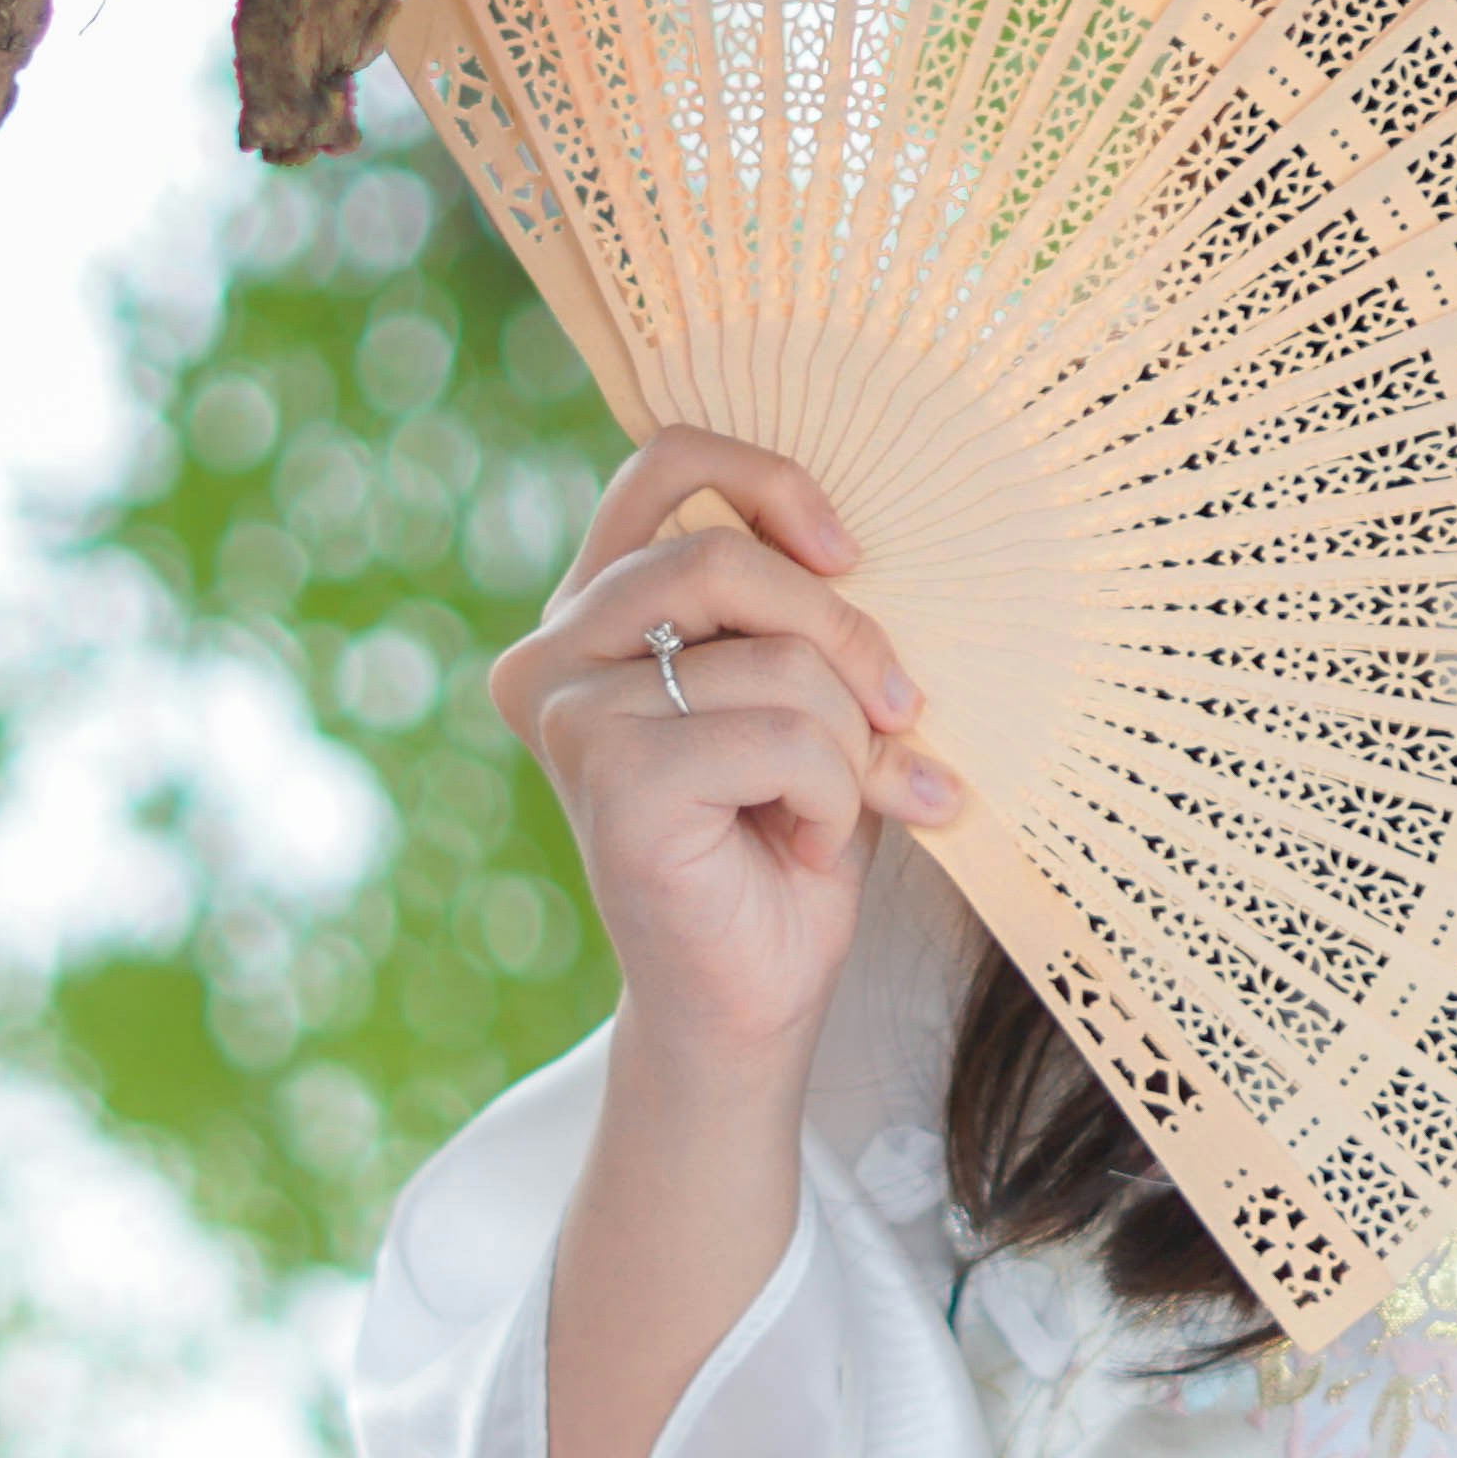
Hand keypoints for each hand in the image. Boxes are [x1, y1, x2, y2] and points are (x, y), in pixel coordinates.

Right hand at [486, 427, 951, 1073]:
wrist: (754, 993)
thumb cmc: (785, 835)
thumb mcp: (810, 696)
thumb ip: (810, 614)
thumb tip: (871, 545)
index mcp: (596, 610)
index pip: (665, 464)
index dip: (770, 481)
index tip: (851, 554)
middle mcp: (555, 651)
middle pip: (726, 556)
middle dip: (847, 636)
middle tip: (901, 715)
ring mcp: (569, 715)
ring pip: (776, 659)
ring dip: (850, 742)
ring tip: (833, 806)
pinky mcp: (612, 779)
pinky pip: (783, 737)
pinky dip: (834, 794)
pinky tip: (804, 844)